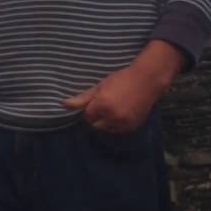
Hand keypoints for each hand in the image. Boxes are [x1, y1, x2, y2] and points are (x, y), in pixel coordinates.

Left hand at [62, 41, 182, 132]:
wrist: (147, 80)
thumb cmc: (121, 79)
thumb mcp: (100, 86)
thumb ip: (82, 98)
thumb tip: (63, 104)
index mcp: (102, 105)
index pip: (86, 116)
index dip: (90, 109)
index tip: (95, 102)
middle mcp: (112, 117)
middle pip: (95, 125)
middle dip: (96, 117)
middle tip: (105, 105)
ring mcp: (123, 123)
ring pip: (106, 129)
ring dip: (106, 122)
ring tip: (113, 108)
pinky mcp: (132, 127)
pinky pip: (118, 131)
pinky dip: (117, 125)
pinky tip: (122, 112)